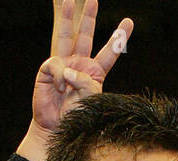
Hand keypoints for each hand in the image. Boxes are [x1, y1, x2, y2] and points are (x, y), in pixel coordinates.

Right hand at [33, 0, 132, 134]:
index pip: (109, 52)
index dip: (118, 38)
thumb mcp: (91, 99)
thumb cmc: (76, 116)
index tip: (129, 22)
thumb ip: (86, 81)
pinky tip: (60, 88)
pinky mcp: (48, 70)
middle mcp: (79, 65)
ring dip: (67, 18)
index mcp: (94, 72)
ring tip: (68, 0)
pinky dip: (60, 76)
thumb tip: (68, 68)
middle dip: (89, 17)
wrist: (57, 129)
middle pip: (85, 36)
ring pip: (65, 36)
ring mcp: (63, 65)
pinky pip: (56, 64)